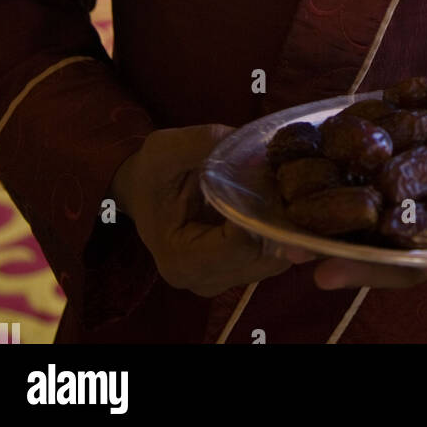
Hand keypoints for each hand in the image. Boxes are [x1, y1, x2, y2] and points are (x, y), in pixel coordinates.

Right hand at [110, 124, 314, 297]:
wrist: (142, 187)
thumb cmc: (152, 171)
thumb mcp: (167, 149)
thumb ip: (207, 144)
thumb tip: (257, 150)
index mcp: (181, 261)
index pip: (242, 246)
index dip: (259, 207)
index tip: (262, 171)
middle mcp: (204, 281)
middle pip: (265, 258)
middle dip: (278, 216)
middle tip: (279, 175)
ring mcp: (224, 280)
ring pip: (277, 258)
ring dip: (283, 222)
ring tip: (277, 183)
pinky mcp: (238, 270)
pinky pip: (274, 254)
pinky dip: (280, 227)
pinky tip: (275, 197)